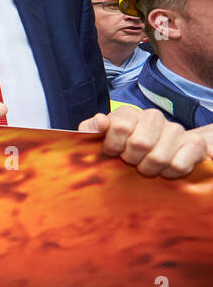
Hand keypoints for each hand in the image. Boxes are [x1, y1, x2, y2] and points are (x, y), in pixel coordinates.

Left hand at [77, 108, 208, 178]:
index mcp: (129, 113)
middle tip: (131, 160)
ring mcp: (175, 129)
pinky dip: (168, 173)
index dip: (113, 145)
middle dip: (131, 159)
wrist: (160, 150)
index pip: (119, 127)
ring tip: (146, 165)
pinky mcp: (194, 144)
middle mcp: (153, 117)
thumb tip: (100, 121)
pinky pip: (178, 165)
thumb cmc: (123, 146)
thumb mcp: (101, 138)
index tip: (112, 151)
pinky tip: (163, 169)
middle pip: (140, 144)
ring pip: (158, 157)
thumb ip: (91, 129)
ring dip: (148, 168)